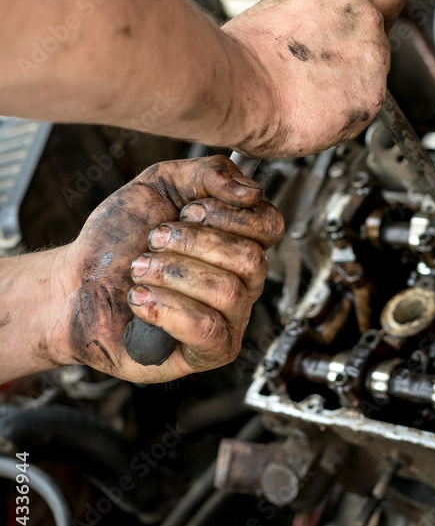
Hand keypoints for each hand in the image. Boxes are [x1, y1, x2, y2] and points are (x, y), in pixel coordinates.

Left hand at [56, 156, 283, 383]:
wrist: (74, 284)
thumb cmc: (116, 240)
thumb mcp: (158, 185)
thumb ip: (208, 172)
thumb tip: (250, 191)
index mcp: (236, 241)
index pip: (270, 226)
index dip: (229, 215)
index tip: (187, 211)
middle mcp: (241, 280)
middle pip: (251, 259)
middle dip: (192, 244)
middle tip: (154, 240)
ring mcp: (229, 318)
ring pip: (228, 292)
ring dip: (172, 274)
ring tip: (140, 271)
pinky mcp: (209, 352)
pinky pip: (207, 329)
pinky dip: (167, 308)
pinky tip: (141, 301)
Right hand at [222, 0, 406, 157]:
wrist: (238, 86)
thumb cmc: (246, 51)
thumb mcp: (285, 7)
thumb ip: (319, 13)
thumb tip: (322, 28)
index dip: (382, 11)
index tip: (376, 22)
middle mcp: (366, 21)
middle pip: (378, 42)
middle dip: (354, 58)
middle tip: (320, 71)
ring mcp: (373, 61)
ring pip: (373, 78)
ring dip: (349, 87)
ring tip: (310, 91)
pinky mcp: (372, 98)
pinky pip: (365, 108)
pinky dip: (346, 113)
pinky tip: (316, 108)